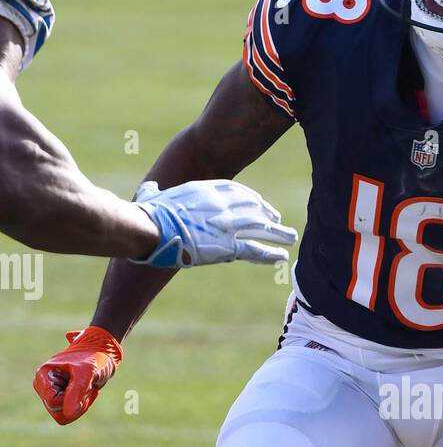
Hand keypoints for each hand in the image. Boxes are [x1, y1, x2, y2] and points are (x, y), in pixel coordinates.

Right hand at [33, 326, 122, 424]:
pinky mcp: (60, 399)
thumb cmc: (94, 358)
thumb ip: (76, 392)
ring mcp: (50, 393)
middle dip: (78, 403)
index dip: (71, 399)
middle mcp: (43, 385)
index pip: (53, 402)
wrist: (103, 354)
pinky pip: (70, 414)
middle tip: (88, 386)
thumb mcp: (87, 372)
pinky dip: (82, 406)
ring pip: (64, 416)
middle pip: (58, 412)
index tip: (84, 383)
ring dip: (81, 405)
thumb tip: (67, 414)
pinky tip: (87, 391)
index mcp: (43, 375)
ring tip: (88, 388)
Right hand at [134, 179, 296, 268]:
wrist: (153, 228)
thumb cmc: (147, 214)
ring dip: (278, 234)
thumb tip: (148, 190)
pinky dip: (270, 254)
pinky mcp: (228, 246)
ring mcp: (228, 225)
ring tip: (291, 237)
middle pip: (252, 207)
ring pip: (261, 228)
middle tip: (277, 220)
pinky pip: (255, 250)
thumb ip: (153, 192)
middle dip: (267, 214)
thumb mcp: (152, 196)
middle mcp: (222, 205)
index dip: (250, 198)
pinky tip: (281, 256)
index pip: (236, 191)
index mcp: (205, 191)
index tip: (258, 204)